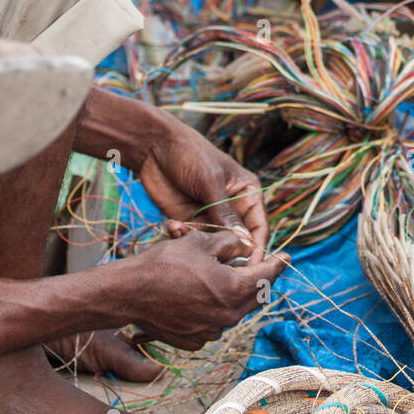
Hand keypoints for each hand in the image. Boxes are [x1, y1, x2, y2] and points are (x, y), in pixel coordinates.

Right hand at [125, 230, 285, 350]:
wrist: (129, 292)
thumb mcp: (202, 242)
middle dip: (256, 280)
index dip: (278, 264)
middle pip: (253, 297)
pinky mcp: (194, 341)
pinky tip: (202, 295)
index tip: (287, 257)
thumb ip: (231, 243)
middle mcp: (226, 316)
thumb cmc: (165, 263)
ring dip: (234, 295)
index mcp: (233, 290)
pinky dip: (215, 309)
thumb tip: (245, 247)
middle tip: (256, 266)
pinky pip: (214, 323)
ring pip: (233, 311)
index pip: (265, 276)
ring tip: (222, 278)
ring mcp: (210, 332)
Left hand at [137, 115, 268, 260]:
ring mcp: (210, 215)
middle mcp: (232, 208)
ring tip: (185, 232)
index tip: (252, 266)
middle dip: (229, 252)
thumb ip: (225, 213)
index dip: (257, 246)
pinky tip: (172, 226)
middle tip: (217, 263)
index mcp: (247, 193)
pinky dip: (184, 237)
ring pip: (214, 242)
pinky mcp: (189, 220)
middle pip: (239, 240)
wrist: (155, 147)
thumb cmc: (191, 155)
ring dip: (202, 243)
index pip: (259, 226)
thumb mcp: (211, 182)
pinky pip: (193, 238)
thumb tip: (242, 242)